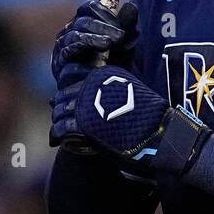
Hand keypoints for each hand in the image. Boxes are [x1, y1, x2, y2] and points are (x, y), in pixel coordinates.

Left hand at [50, 65, 171, 171]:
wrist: (154, 131)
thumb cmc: (143, 114)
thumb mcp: (127, 91)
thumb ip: (105, 91)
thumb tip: (86, 94)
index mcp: (103, 75)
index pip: (74, 80)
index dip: (68, 93)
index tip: (65, 101)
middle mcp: (93, 85)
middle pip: (65, 95)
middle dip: (61, 107)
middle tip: (60, 117)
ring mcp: (87, 102)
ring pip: (61, 110)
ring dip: (59, 120)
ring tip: (60, 129)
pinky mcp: (84, 122)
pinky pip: (63, 127)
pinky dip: (60, 133)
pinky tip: (60, 138)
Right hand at [51, 1, 138, 83]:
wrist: (109, 92)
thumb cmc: (115, 64)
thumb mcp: (125, 45)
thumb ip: (128, 26)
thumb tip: (130, 6)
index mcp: (84, 24)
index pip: (87, 9)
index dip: (103, 11)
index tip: (120, 21)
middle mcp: (70, 34)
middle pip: (81, 22)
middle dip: (102, 26)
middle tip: (120, 35)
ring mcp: (62, 52)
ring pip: (73, 38)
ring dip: (92, 39)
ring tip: (109, 43)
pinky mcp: (60, 70)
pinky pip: (67, 59)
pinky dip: (81, 57)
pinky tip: (96, 62)